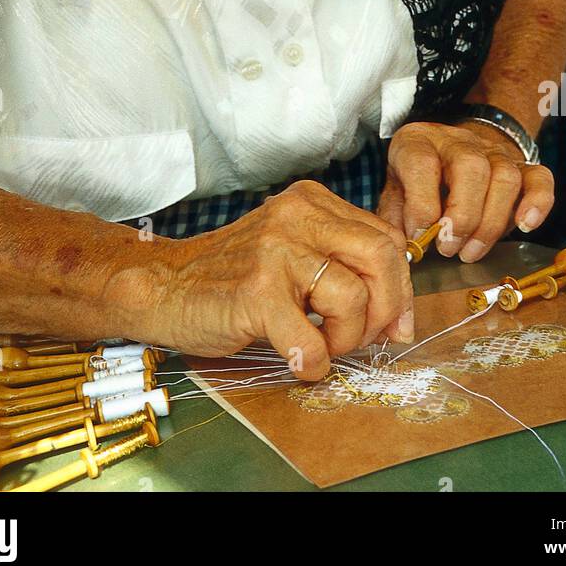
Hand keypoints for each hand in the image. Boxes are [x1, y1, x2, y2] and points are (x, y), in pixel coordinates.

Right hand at [157, 180, 412, 379]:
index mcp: (311, 202)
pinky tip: (298, 362)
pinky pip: (312, 339)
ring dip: (347, 339)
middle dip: (388, 309)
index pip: (385, 238)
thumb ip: (340, 265)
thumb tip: (398, 318)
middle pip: (382, 257)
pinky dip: (314, 363)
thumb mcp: (291, 251)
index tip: (395, 324)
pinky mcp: (257, 291)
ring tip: (321, 346)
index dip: (401, 288)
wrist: (164, 286)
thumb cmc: (233, 277)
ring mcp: (276, 251)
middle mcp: (297, 216)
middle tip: (366, 339)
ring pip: (354, 297)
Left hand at [377, 120, 554, 262]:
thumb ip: (397, 216)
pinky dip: (538, 203)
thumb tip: (408, 247)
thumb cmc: (417, 180)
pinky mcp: (521, 166)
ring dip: (490, 224)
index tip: (419, 237)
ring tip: (470, 253)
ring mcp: (493, 152)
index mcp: (418, 141)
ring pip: (505, 177)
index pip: (421, 162)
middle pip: (471, 168)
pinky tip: (525, 226)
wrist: (448, 153)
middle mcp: (457, 141)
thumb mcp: (394, 191)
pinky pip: (539, 177)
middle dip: (462, 217)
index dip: (421, 205)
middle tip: (448, 250)